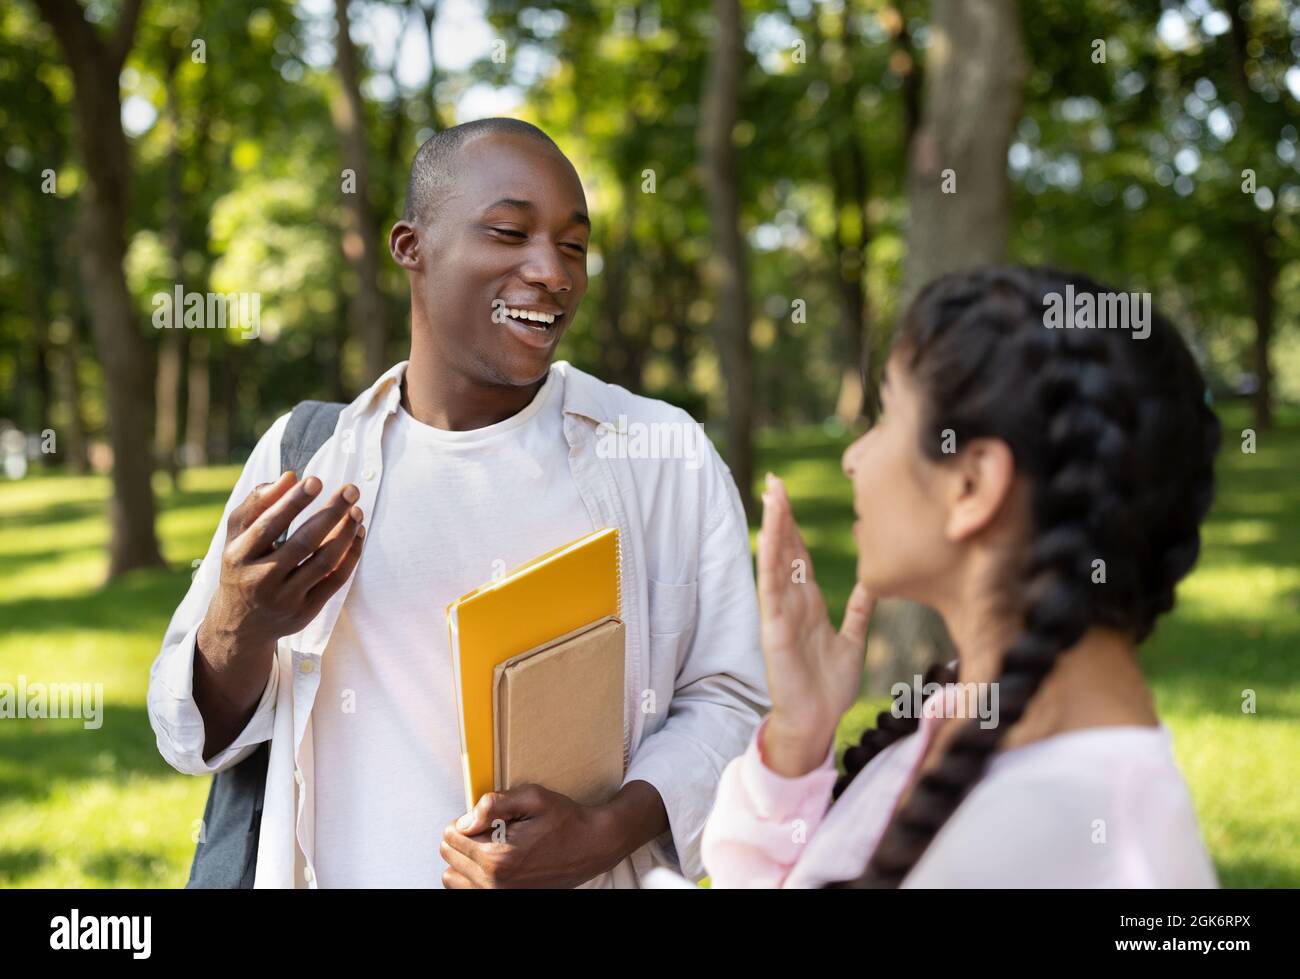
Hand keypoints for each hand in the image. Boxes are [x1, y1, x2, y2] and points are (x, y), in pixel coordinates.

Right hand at [200, 470, 365, 656]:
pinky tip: (358, 533)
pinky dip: (351, 555)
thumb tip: (290, 476)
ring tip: (357, 511)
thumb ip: (258, 503)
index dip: (292, 502)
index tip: (315, 480)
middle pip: (302, 543)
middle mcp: (261, 579)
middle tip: (351, 490)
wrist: (240, 625)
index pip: (269, 525)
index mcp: (238, 556)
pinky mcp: (305, 611)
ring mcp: (285, 598)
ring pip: (323, 562)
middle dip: (330, 513)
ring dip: (345, 534)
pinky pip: (335, 580)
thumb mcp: (237, 536)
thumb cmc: (243, 565)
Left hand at [440, 785, 616, 888]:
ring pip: (452, 876)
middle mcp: (495, 882)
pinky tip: (492, 861)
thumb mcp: (533, 798)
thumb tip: (464, 821)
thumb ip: (493, 804)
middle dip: (463, 837)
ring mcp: (500, 895)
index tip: (484, 817)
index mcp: (498, 856)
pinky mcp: (506, 899)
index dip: (465, 819)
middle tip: (488, 828)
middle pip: (449, 855)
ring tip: (488, 845)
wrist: (593, 846)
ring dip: (464, 858)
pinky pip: (469, 890)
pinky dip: (472, 875)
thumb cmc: (566, 820)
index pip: (452, 836)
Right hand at [757, 473, 874, 776]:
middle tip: (775, 480)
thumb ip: (858, 611)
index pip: (800, 556)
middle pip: (785, 550)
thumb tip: (871, 584)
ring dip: (774, 529)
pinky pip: (772, 591)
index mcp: (810, 604)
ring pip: (777, 563)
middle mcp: (793, 604)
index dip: (795, 525)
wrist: (816, 723)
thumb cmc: (829, 688)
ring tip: (771, 497)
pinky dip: (770, 564)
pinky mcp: (775, 630)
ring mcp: (781, 615)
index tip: (788, 494)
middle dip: (781, 515)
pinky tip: (768, 540)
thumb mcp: (851, 640)